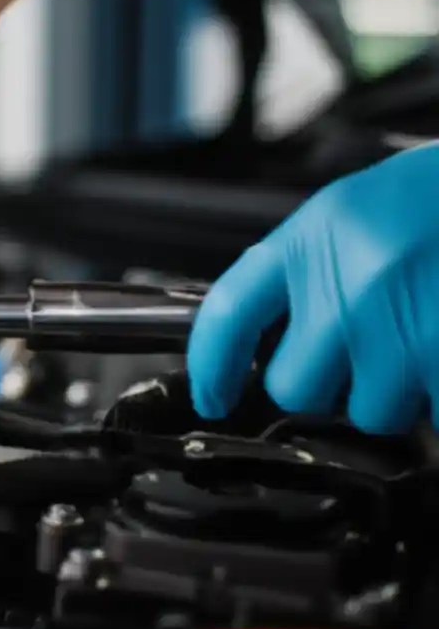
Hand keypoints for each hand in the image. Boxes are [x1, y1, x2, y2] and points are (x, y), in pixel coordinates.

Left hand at [189, 143, 438, 432]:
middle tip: (375, 349)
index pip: (230, 312)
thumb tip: (277, 343)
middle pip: (297, 388)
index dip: (212, 363)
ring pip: (372, 411)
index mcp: (317, 238)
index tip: (212, 392)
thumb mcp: (362, 211)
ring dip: (400, 393)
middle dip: (331, 384)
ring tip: (430, 336)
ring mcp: (406, 329)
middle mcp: (351, 285)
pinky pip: (433, 417)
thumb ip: (314, 271)